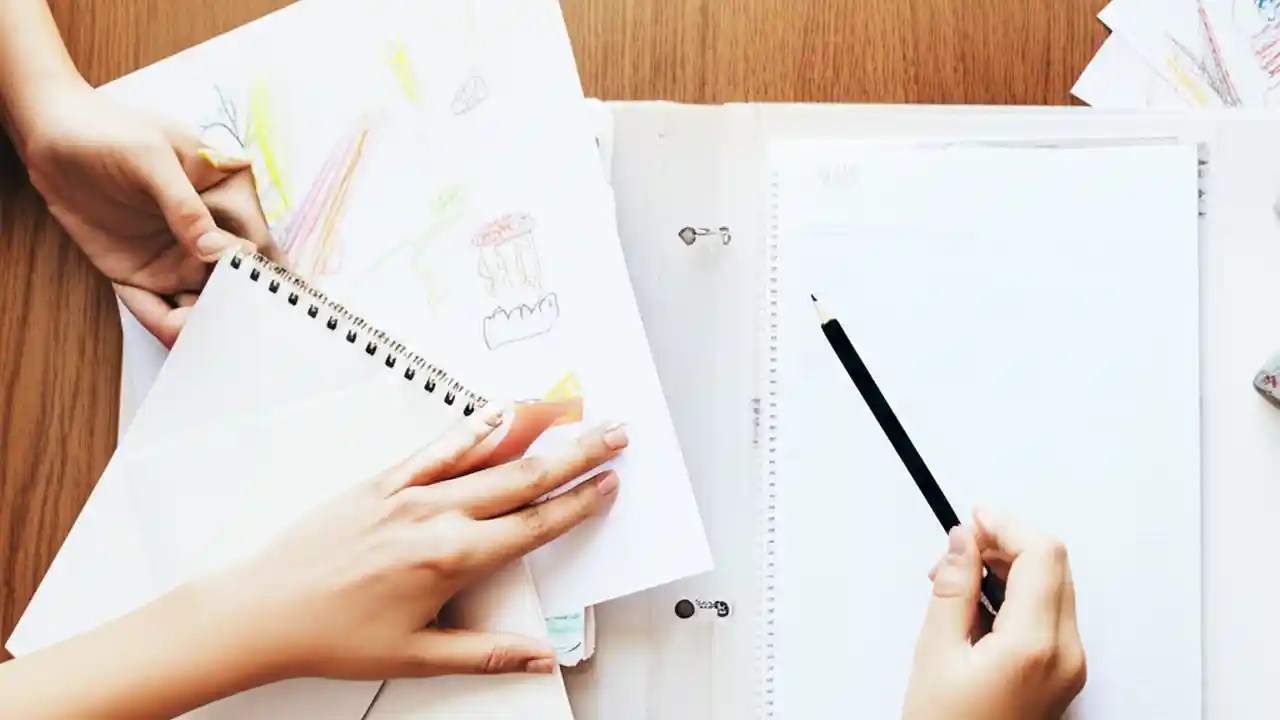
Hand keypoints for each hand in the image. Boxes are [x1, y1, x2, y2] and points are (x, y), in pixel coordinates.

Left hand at [13, 79, 282, 345]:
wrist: (55, 140)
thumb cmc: (111, 133)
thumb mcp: (151, 158)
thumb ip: (184, 205)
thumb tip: (215, 250)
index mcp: (230, 196)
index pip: (256, 244)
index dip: (256, 275)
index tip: (249, 300)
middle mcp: (216, 231)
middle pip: (237, 281)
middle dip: (229, 309)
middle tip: (212, 326)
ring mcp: (185, 256)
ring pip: (205, 303)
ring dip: (196, 323)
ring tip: (176, 330)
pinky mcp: (152, 273)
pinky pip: (165, 307)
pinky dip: (159, 319)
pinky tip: (145, 311)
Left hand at [199, 406, 626, 681]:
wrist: (264, 611)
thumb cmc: (332, 636)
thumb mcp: (418, 657)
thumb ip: (488, 653)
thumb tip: (540, 658)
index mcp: (451, 560)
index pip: (535, 525)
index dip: (579, 503)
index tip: (608, 485)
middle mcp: (435, 517)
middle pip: (524, 478)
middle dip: (577, 456)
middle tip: (614, 436)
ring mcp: (408, 493)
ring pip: (488, 454)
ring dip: (536, 432)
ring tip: (571, 413)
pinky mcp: (382, 482)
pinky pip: (437, 446)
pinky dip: (473, 426)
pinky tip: (497, 412)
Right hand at [903, 510, 1085, 719]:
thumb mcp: (935, 653)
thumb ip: (953, 588)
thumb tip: (963, 542)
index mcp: (1035, 645)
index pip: (1041, 554)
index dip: (1006, 524)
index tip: (973, 516)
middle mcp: (1066, 654)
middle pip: (1053, 566)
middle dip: (1005, 544)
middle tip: (957, 551)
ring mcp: (1070, 667)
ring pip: (1053, 587)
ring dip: (1009, 570)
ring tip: (957, 585)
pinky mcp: (1063, 674)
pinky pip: (1049, 615)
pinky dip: (1017, 597)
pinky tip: (977, 608)